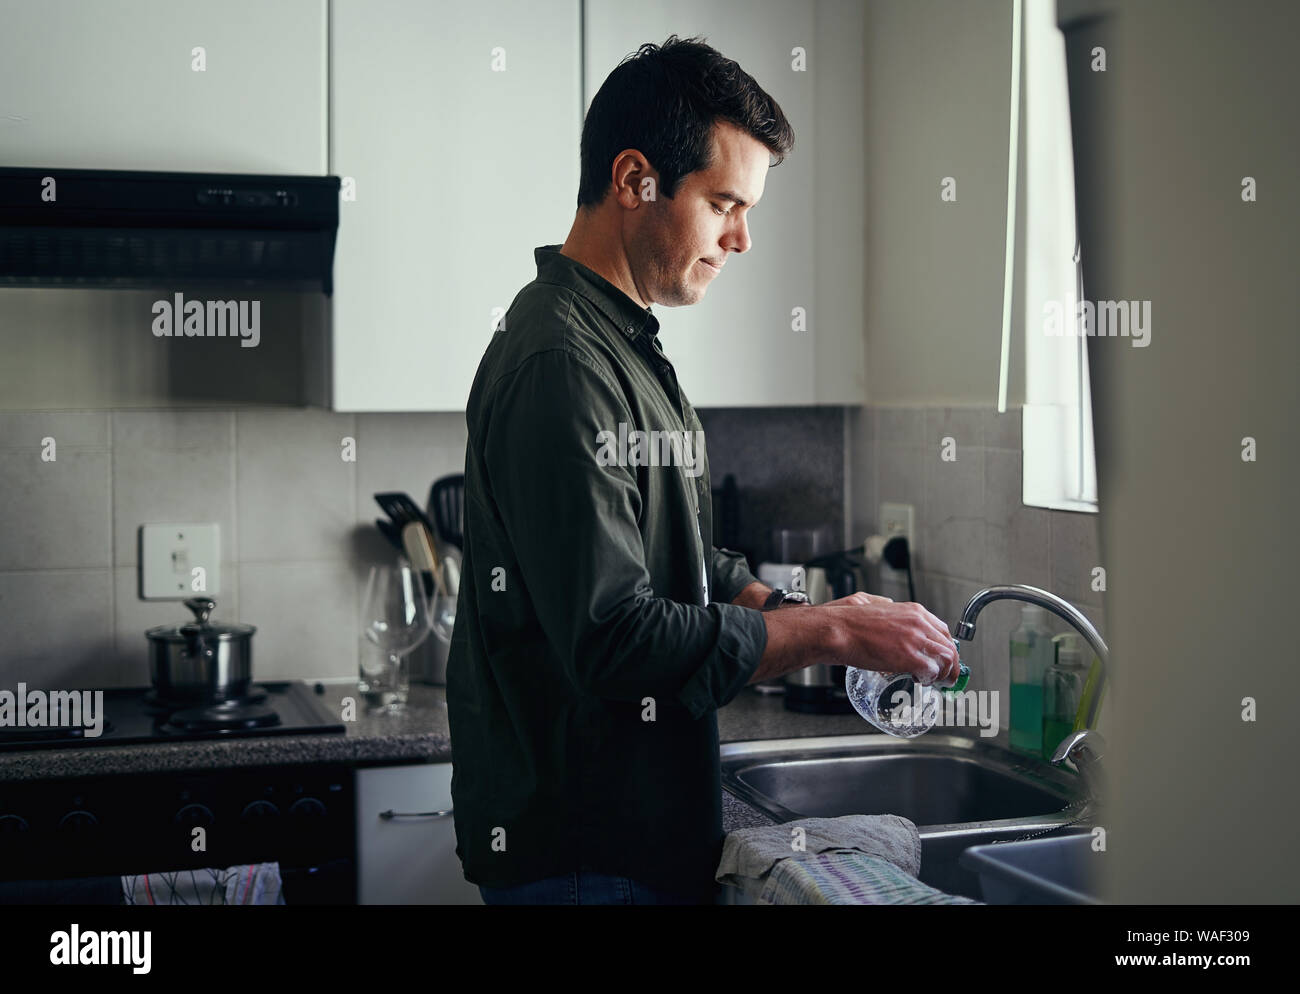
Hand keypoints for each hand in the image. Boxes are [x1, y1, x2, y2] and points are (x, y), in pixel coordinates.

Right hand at [823, 592, 960, 686]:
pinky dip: (930, 679)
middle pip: (949, 646)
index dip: (945, 647)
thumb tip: (887, 606)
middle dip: (950, 664)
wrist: (836, 630)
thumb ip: (883, 604)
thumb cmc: (847, 620)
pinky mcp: (908, 657)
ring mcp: (915, 640)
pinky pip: (931, 671)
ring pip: (946, 659)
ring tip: (937, 683)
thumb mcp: (870, 601)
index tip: (942, 657)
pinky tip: (921, 681)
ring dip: (944, 674)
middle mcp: (918, 623)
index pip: (942, 630)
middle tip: (945, 677)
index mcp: (912, 611)